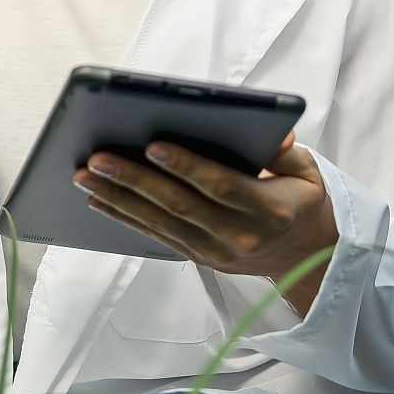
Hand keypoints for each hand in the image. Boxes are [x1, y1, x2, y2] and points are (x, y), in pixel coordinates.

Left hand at [75, 133, 337, 316]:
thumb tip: (275, 135)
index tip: (153, 145)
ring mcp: (216, 252)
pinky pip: (157, 237)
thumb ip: (285, 152)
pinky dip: (125, 218)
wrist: (307, 257)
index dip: (186, 166)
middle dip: (135, 180)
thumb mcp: (308, 171)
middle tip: (98, 159)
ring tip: (84, 176)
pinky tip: (98, 200)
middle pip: (180, 205)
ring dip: (119, 199)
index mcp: (269, 209)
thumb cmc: (301, 200)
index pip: (221, 185)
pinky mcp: (200, 258)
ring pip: (161, 223)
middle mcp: (239, 235)